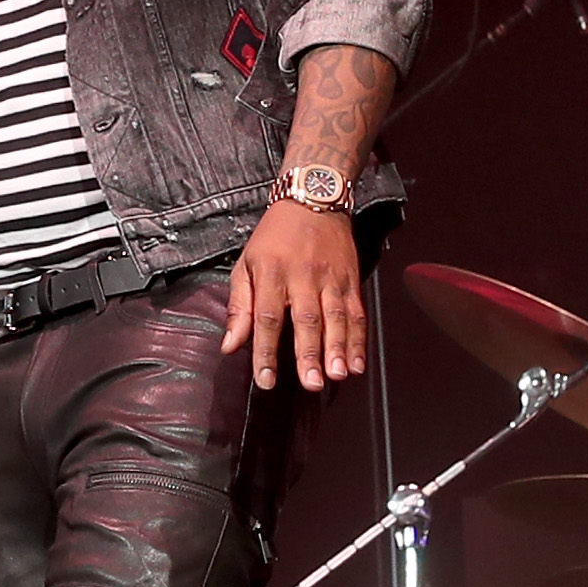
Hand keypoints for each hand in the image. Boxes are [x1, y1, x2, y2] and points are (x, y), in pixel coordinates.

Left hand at [223, 200, 363, 390]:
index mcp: (270, 274)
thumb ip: (239, 307)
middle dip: (309, 354)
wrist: (312, 202)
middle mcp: (302, 277)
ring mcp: (330, 279)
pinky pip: (356, 314)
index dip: (265, 350)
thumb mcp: (245, 265)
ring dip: (339, 349)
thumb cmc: (272, 239)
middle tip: (311, 384)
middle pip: (306, 319)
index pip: (266, 317)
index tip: (265, 380)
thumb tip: (229, 346)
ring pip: (336, 318)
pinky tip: (358, 364)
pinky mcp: (351, 281)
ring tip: (337, 376)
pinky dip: (358, 341)